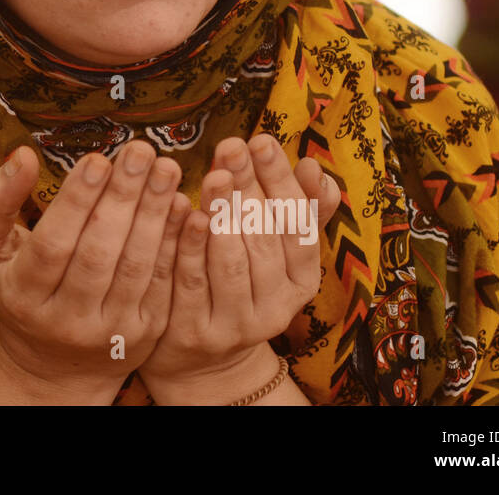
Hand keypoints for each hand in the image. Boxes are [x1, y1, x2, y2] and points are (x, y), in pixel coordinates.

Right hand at [0, 140, 187, 399]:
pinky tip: (182, 204)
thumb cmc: (18, 288)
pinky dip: (175, 241)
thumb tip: (22, 155)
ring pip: (135, 267)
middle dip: (122, 198)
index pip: (52, 246)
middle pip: (98, 254)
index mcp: (23, 295)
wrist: (54, 366)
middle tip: (140, 151)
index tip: (98, 160)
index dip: (75, 203)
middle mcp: (65, 320)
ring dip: (155, 214)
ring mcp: (109, 331)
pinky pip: (162, 282)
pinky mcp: (146, 333)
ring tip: (166, 168)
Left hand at [138, 133, 337, 395]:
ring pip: (232, 263)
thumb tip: (317, 168)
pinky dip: (187, 244)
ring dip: (223, 213)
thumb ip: (298, 212)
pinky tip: (182, 210)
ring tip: (214, 175)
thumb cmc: (240, 282)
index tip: (262, 139)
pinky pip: (191, 281)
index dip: (281, 181)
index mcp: (302, 282)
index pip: (297, 225)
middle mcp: (276, 309)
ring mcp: (235, 325)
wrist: (202, 358)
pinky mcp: (195, 332)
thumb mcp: (274, 252)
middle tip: (232, 146)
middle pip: (264, 239)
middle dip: (248, 187)